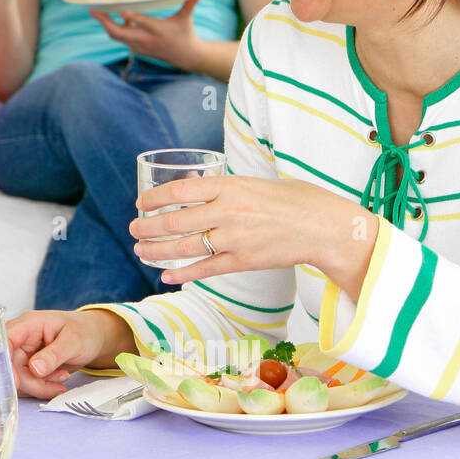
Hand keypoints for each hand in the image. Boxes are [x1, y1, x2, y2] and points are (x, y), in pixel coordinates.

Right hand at [6, 309, 133, 398]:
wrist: (94, 337)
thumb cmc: (85, 331)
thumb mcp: (74, 341)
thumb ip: (54, 354)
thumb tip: (35, 368)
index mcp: (28, 324)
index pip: (5, 340)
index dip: (4, 361)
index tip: (15, 381)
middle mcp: (22, 339)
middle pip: (11, 365)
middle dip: (32, 381)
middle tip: (56, 386)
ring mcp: (24, 353)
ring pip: (19, 377)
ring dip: (40, 386)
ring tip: (63, 379)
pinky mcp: (29, 366)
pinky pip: (28, 383)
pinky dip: (43, 387)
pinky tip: (59, 382)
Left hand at [90, 0, 204, 71]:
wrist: (184, 56)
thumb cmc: (185, 33)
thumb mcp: (186, 19)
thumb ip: (189, 5)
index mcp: (158, 30)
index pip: (143, 23)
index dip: (132, 18)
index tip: (121, 10)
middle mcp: (145, 39)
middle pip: (120, 33)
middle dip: (105, 22)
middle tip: (93, 10)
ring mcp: (138, 45)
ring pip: (116, 35)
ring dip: (106, 24)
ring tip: (97, 11)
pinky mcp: (135, 48)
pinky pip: (120, 37)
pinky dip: (114, 27)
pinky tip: (112, 15)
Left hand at [129, 175, 378, 291]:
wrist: (326, 227)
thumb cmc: (292, 200)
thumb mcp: (254, 183)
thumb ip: (223, 187)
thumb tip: (190, 186)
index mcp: (231, 186)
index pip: (180, 190)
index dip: (154, 198)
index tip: (140, 203)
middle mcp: (229, 211)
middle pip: (175, 221)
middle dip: (147, 227)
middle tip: (134, 229)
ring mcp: (235, 238)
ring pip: (185, 247)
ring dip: (157, 250)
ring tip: (141, 250)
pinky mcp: (244, 261)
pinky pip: (205, 269)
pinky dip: (182, 274)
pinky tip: (167, 275)